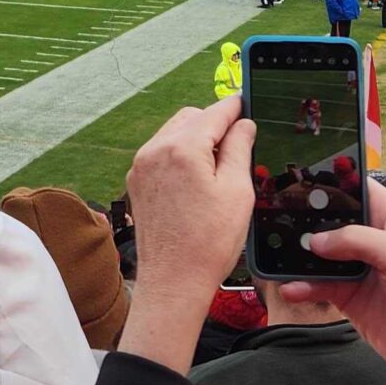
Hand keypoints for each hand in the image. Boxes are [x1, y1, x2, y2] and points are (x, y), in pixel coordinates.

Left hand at [122, 95, 255, 371]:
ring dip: (196, 139)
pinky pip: (161, 153)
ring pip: (174, 133)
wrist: (173, 282)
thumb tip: (243, 124)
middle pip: (191, 118)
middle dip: (215, 124)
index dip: (235, 107)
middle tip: (240, 143)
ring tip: (219, 166)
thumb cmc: (209, 242)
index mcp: (183, 148)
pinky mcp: (137, 182)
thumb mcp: (237, 191)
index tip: (247, 102)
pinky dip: (180, 155)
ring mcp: (142, 166)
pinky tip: (198, 178)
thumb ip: (239, 148)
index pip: (215, 113)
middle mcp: (155, 150)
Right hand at [275, 177, 385, 384]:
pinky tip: (291, 288)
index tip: (301, 178)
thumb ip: (357, 240)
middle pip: (331, 219)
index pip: (358, 189)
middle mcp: (371, 238)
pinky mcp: (345, 293)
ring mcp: (356, 266)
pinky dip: (302, 285)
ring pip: (319, 252)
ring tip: (279, 255)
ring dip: (299, 255)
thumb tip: (316, 240)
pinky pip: (316, 283)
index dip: (334, 183)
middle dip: (307, 219)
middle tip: (279, 217)